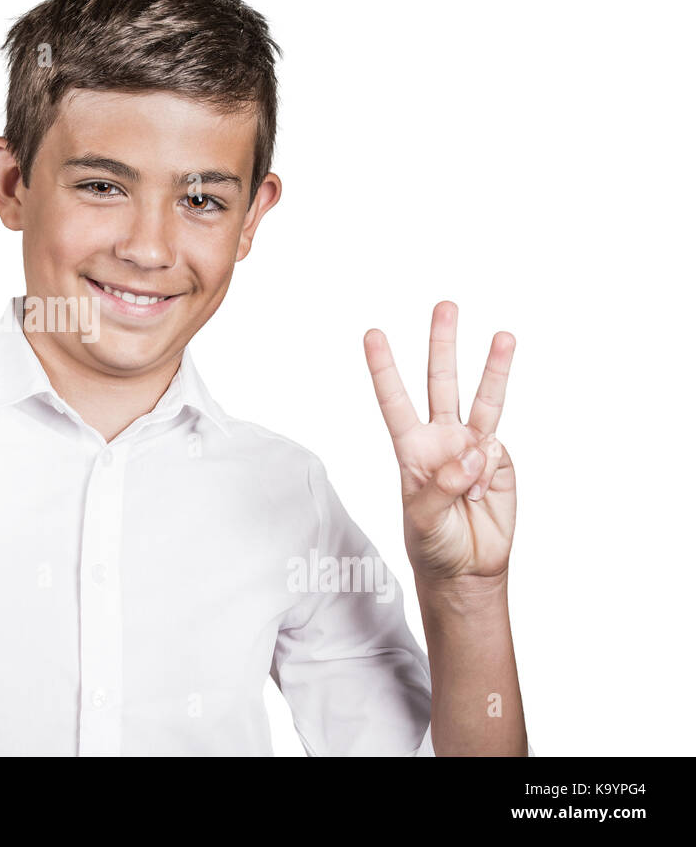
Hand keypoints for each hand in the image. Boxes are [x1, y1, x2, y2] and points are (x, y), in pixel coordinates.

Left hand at [363, 301, 515, 583]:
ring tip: (503, 336)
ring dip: (493, 368)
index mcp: (410, 447)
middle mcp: (441, 439)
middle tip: (445, 306)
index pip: (394, 399)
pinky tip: (481, 495)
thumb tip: (473, 452)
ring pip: (482, 400)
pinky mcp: (500, 463)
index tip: (373, 334)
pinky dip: (489, 472)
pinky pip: (497, 453)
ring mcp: (473, 447)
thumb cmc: (432, 543)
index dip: (384, 367)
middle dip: (442, 345)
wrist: (467, 569)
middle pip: (440, 383)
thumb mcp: (422, 517)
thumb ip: (443, 484)